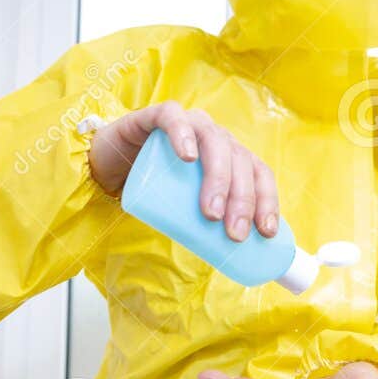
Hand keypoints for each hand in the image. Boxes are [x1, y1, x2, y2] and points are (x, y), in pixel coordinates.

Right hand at [88, 101, 278, 240]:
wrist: (110, 169)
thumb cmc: (156, 191)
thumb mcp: (189, 209)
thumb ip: (209, 224)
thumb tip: (235, 261)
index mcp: (230, 155)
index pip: (258, 172)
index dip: (266, 200)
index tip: (264, 232)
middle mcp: (214, 135)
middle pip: (239, 160)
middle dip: (241, 199)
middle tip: (233, 233)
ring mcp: (188, 122)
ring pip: (213, 141)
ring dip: (217, 178)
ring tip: (210, 212)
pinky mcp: (155, 117)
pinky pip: (172, 118)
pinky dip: (182, 135)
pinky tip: (188, 156)